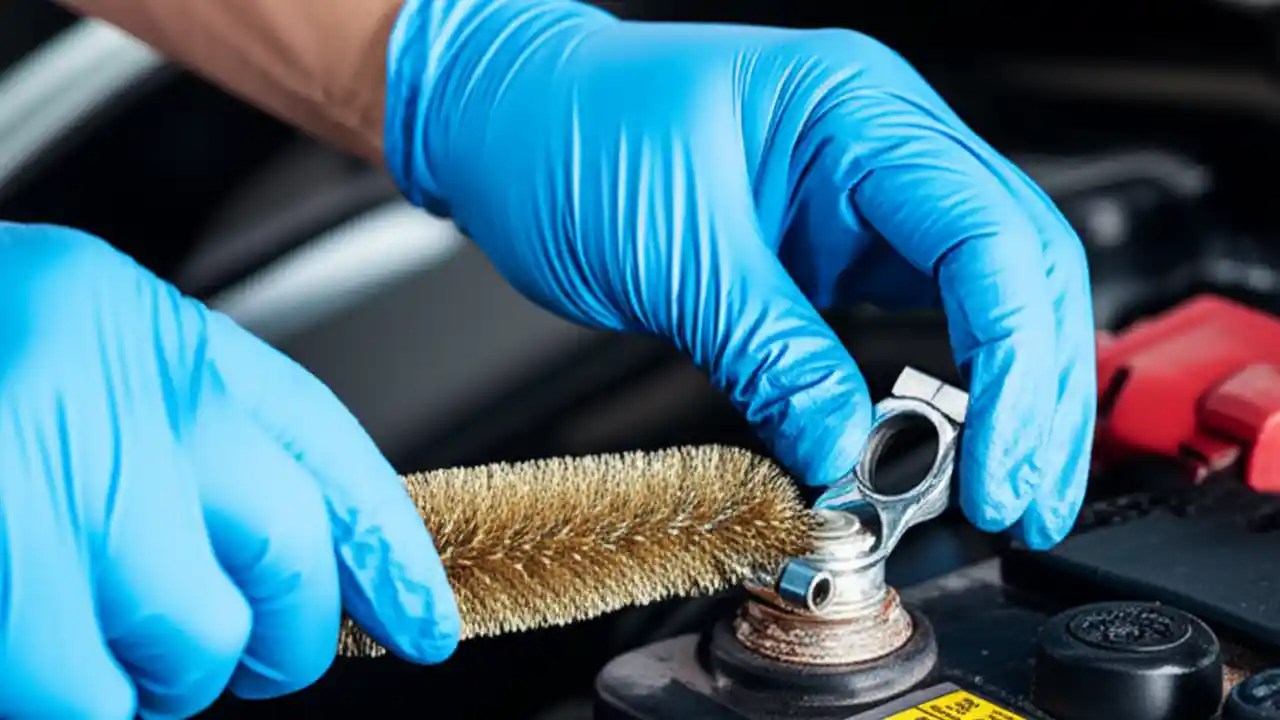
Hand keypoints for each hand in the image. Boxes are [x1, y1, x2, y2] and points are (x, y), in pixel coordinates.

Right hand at [0, 224, 458, 718]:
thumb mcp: (104, 364)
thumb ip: (204, 452)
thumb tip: (327, 569)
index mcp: (155, 335)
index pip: (325, 455)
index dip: (389, 553)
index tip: (430, 623)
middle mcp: (102, 389)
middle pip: (276, 567)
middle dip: (275, 640)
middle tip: (245, 653)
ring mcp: (22, 469)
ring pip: (173, 647)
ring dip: (154, 679)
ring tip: (114, 649)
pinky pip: (63, 683)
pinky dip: (69, 691)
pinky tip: (49, 652)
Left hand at [384, 0, 1094, 547]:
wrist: (503, 119)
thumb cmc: (564, 130)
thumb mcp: (672, 252)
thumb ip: (771, 354)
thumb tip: (845, 452)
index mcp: (858, 110)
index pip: (987, 236)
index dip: (1012, 362)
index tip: (1001, 463)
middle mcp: (879, 146)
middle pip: (1016, 268)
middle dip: (1035, 391)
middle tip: (1025, 496)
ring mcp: (860, 199)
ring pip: (981, 298)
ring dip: (1006, 396)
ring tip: (1007, 489)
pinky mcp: (827, 251)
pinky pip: (914, 319)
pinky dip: (938, 388)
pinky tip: (946, 444)